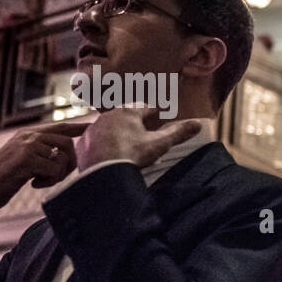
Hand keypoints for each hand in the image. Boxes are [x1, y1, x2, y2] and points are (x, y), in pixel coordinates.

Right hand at [0, 121, 88, 211]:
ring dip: (59, 175)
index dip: (80, 128)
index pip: (61, 127)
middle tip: (59, 177)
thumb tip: (70, 152)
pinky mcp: (26, 159)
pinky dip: (49, 182)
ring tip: (43, 181)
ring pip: (62, 158)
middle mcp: (28, 135)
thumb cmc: (7, 178)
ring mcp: (27, 145)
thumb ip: (43, 152)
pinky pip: (54, 170)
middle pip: (68, 144)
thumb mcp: (25, 159)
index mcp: (29, 134)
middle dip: (71, 163)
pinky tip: (34, 184)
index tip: (94, 127)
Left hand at [73, 105, 202, 171]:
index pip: (144, 108)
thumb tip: (199, 124)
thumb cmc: (133, 154)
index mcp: (128, 113)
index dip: (153, 112)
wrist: (103, 173)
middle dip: (132, 120)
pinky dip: (99, 144)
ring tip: (123, 142)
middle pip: (124, 115)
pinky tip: (105, 152)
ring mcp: (93, 129)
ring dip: (114, 131)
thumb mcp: (159, 144)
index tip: (158, 114)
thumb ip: (178, 133)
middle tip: (141, 129)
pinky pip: (92, 140)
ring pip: (106, 126)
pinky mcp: (82, 143)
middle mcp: (108, 116)